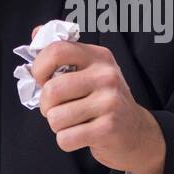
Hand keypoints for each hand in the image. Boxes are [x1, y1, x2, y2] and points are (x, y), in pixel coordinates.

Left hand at [31, 28, 165, 173]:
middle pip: (52, 90)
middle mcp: (106, 76)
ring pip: (55, 117)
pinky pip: (65, 138)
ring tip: (74, 122)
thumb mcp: (89, 71)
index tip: (42, 80)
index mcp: (98, 57)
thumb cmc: (104, 101)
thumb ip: (62, 54)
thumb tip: (36, 33)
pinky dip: (66, 141)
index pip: (57, 50)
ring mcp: (109, 102)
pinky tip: (82, 135)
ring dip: (57, 125)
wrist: (137, 133)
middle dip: (46, 105)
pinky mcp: (108, 128)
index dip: (39, 67)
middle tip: (57, 109)